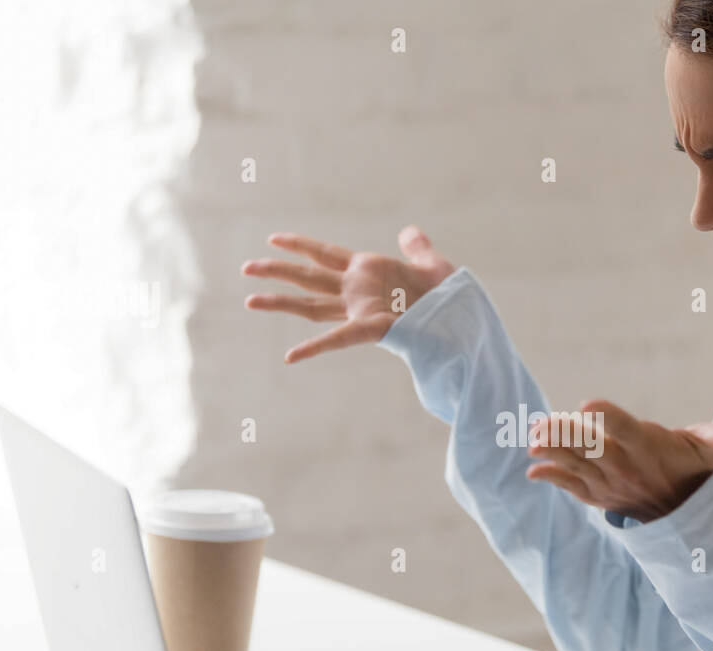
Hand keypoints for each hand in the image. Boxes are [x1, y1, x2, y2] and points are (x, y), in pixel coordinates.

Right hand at [242, 225, 454, 362]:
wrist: (467, 321)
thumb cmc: (451, 297)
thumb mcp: (433, 264)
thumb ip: (417, 247)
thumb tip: (409, 232)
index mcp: (368, 271)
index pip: (325, 255)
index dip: (300, 245)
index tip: (273, 238)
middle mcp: (358, 291)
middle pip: (308, 278)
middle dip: (278, 272)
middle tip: (246, 267)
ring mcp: (361, 309)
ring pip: (312, 305)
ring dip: (281, 302)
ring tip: (250, 300)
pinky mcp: (372, 327)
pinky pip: (339, 338)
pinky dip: (315, 348)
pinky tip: (290, 357)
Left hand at [525, 399, 712, 521]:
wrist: (684, 518)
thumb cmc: (693, 469)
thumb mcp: (710, 450)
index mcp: (649, 447)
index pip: (625, 429)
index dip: (606, 416)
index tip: (588, 405)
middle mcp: (626, 468)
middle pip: (590, 446)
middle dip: (564, 433)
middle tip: (542, 424)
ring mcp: (610, 485)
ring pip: (576, 465)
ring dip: (552, 453)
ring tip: (532, 440)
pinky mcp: (599, 497)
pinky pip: (572, 488)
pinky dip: (553, 478)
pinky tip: (534, 470)